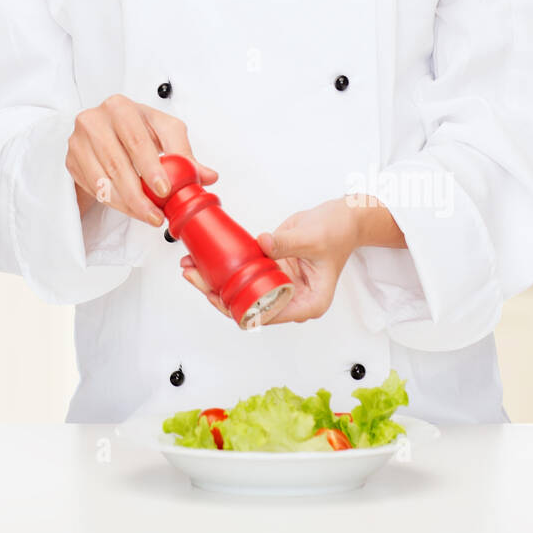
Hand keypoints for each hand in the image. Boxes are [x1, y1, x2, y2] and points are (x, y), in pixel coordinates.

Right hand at [67, 94, 216, 228]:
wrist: (106, 132)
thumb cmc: (137, 129)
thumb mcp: (163, 133)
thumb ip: (184, 154)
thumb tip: (208, 176)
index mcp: (120, 106)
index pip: (136, 139)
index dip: (151, 167)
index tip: (164, 190)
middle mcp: (95, 119)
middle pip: (117, 162)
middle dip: (139, 194)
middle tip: (156, 214)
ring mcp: (78, 140)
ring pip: (103, 179)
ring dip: (128, 204)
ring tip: (148, 215)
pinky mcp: (71, 160)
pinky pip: (93, 188)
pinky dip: (113, 202)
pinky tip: (129, 208)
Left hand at [180, 198, 361, 324]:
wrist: (342, 217)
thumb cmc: (337, 231)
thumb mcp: (313, 238)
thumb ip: (287, 243)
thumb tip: (262, 244)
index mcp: (307, 303)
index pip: (266, 315)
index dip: (239, 309)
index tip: (216, 295)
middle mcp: (292, 300)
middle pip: (248, 307)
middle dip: (218, 295)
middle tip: (194, 277)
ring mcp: (280, 286)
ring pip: (242, 293)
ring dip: (216, 283)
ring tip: (190, 268)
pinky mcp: (272, 271)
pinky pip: (244, 275)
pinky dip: (225, 269)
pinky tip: (204, 260)